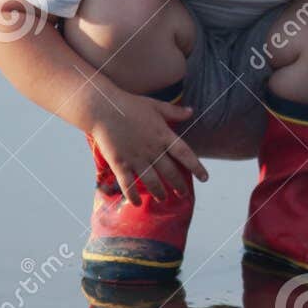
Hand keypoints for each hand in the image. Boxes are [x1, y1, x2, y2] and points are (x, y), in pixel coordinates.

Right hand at [89, 91, 208, 203]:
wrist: (102, 108)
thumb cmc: (130, 104)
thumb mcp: (156, 105)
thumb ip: (174, 112)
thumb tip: (192, 111)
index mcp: (163, 135)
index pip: (185, 154)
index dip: (196, 167)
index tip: (204, 178)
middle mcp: (152, 149)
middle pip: (170, 172)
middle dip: (179, 185)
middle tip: (183, 194)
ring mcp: (136, 157)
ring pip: (152, 181)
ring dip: (159, 192)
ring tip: (163, 198)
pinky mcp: (120, 162)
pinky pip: (128, 184)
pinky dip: (133, 195)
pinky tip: (137, 203)